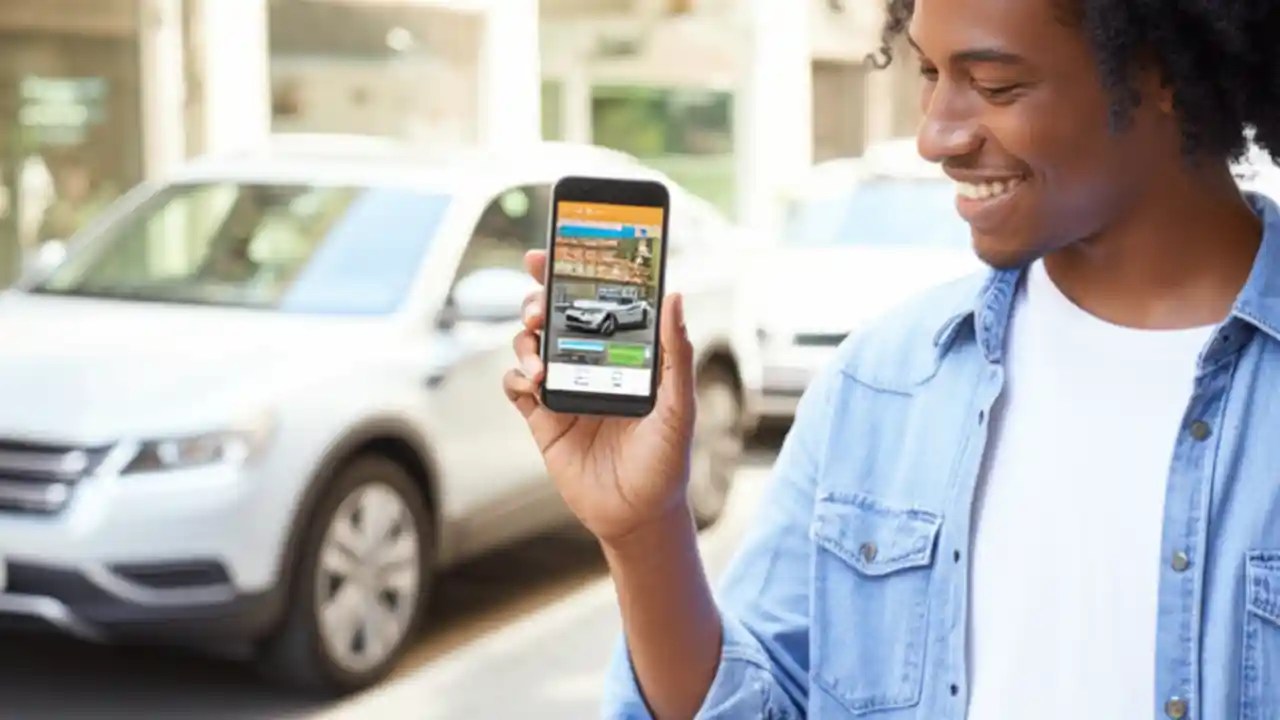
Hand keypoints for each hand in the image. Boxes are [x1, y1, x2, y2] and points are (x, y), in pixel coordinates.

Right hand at [503, 250, 695, 543]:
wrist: (639, 516)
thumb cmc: (667, 460)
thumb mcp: (680, 406)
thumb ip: (675, 354)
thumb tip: (674, 297)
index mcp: (622, 354)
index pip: (594, 303)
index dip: (571, 273)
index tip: (554, 250)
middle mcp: (589, 365)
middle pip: (553, 317)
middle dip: (538, 299)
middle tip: (540, 303)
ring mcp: (563, 390)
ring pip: (530, 347)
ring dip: (527, 341)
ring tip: (542, 360)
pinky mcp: (542, 420)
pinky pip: (516, 388)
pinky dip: (516, 379)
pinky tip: (532, 384)